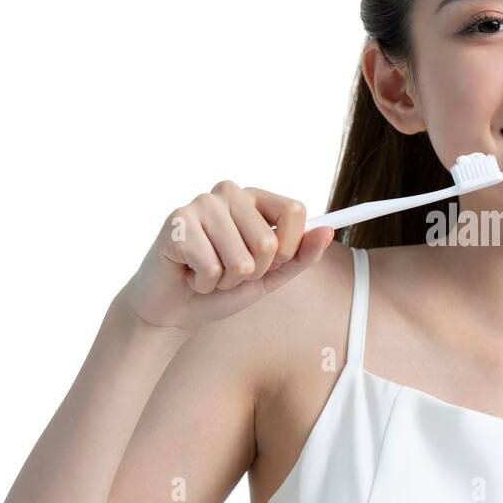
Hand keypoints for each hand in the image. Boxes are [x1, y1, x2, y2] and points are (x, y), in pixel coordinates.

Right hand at [116, 180, 334, 332]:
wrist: (175, 309)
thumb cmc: (223, 287)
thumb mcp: (271, 275)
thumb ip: (301, 255)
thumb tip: (327, 231)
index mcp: (255, 198)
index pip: (294, 211)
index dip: (287, 249)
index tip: (268, 262)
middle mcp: (228, 192)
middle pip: (267, 242)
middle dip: (253, 272)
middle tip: (229, 271)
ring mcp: (201, 204)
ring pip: (240, 259)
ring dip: (226, 280)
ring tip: (208, 273)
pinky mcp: (177, 222)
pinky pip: (211, 267)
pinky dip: (204, 284)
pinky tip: (190, 274)